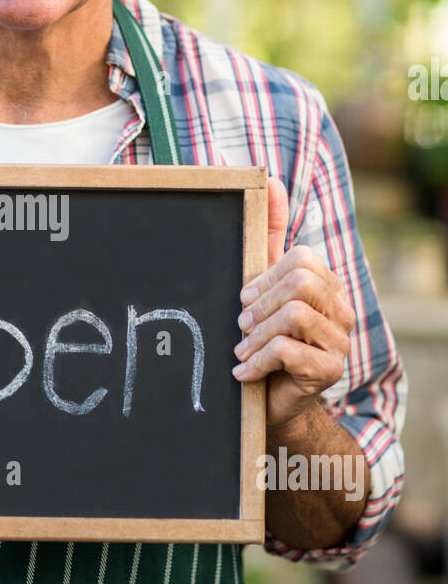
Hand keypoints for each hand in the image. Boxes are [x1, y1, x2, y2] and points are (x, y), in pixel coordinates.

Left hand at [232, 178, 355, 429]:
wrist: (270, 403)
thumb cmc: (263, 341)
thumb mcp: (262, 286)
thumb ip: (269, 235)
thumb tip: (269, 179)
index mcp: (327, 285)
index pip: (301, 258)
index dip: (264, 277)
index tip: (244, 301)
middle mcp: (341, 309)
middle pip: (300, 281)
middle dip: (260, 303)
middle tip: (242, 326)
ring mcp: (340, 340)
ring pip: (293, 315)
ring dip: (255, 335)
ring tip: (242, 350)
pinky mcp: (329, 370)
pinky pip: (287, 350)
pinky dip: (256, 359)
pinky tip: (245, 372)